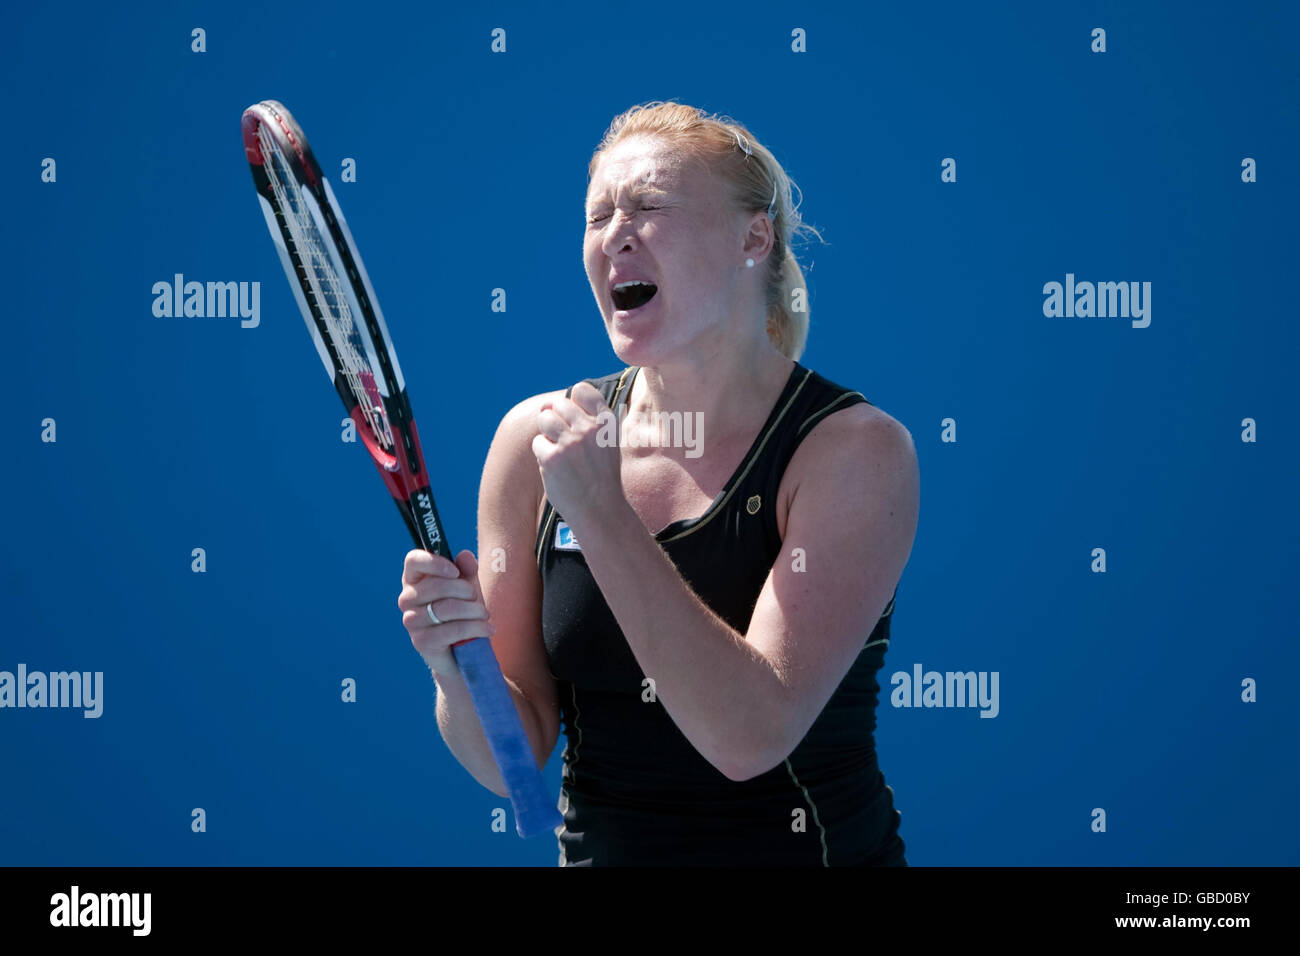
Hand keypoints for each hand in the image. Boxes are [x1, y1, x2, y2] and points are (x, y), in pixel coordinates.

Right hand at [398, 549, 494, 676]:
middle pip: (436, 586)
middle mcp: (407, 598)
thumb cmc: (461, 610)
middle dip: (465, 590)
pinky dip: (475, 628)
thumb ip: (467, 570)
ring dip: (474, 610)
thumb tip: (465, 556)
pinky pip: (452, 630)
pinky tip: (487, 629)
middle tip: (476, 598)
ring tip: (485, 614)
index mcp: (414, 578)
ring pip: (446, 608)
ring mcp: (411, 621)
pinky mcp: (421, 642)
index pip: (414, 560)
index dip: (435, 562)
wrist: (460, 649)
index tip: (455, 571)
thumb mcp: (467, 586)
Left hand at [531, 381, 626, 533]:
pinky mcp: (553, 457)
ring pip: (545, 419)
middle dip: (557, 421)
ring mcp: (571, 442)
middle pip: (558, 405)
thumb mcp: (604, 442)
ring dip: (547, 434)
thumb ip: (581, 418)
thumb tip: (544, 405)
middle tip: (569, 445)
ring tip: (560, 453)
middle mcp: (590, 428)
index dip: (573, 402)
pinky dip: (543, 455)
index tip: (576, 421)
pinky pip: (538, 443)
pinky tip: (558, 469)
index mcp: (606, 422)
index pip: (582, 390)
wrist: (600, 509)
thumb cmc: (599, 474)